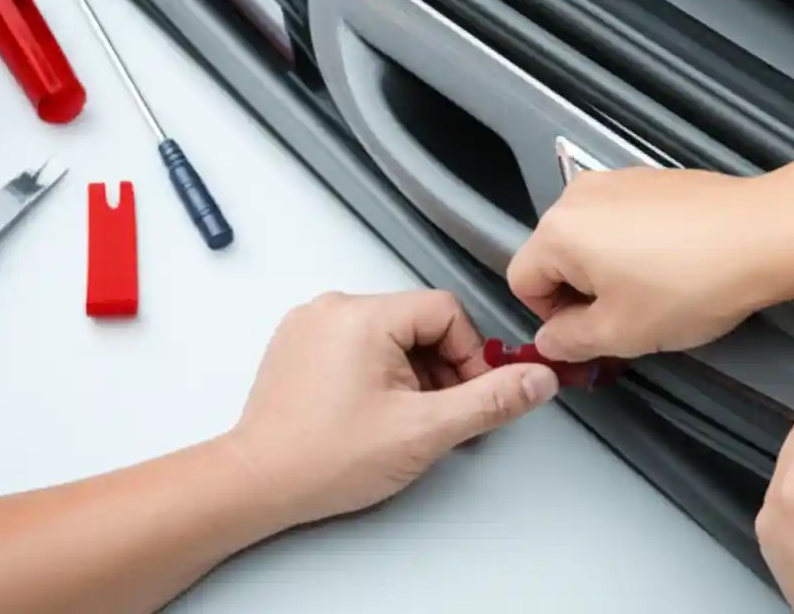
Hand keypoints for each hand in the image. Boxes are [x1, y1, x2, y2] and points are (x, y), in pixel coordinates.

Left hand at [222, 290, 558, 528]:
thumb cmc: (325, 458)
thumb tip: (537, 379)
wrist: (256, 484)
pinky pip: (356, 345)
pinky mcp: (297, 346)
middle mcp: (333, 308)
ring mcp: (310, 325)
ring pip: (389, 336)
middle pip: (418, 323)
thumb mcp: (425, 431)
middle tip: (434, 417)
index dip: (468, 355)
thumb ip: (489, 401)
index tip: (466, 396)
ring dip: (410, 374)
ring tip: (398, 422)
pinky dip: (376, 374)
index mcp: (363, 315)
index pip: (446, 311)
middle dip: (439, 369)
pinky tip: (370, 415)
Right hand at [508, 168, 782, 361]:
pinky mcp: (653, 179)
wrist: (764, 235)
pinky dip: (636, 249)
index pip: (522, 281)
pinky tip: (675, 268)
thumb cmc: (693, 283)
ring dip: (609, 273)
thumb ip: (569, 341)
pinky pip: (624, 221)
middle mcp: (580, 195)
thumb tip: (552, 340)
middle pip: (554, 257)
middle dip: (580, 294)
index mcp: (559, 231)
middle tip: (624, 322)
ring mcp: (618, 180)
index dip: (549, 318)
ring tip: (655, 295)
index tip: (586, 336)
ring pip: (591, 240)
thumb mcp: (620, 333)